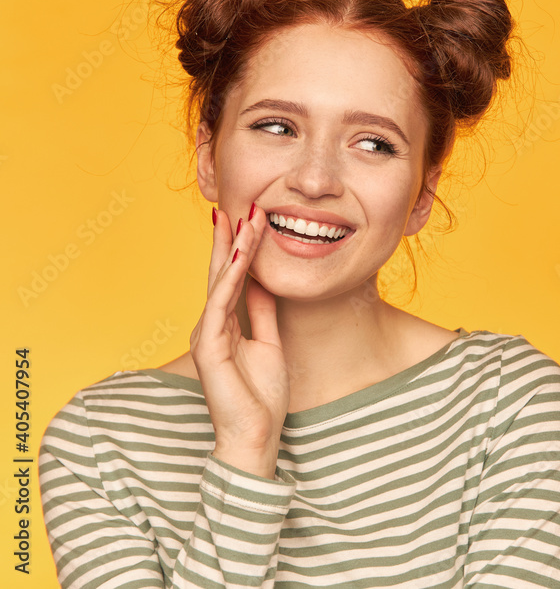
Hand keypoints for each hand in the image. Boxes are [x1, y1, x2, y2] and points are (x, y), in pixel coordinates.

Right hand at [189, 203, 289, 477]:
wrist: (255, 436)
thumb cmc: (261, 396)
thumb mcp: (269, 342)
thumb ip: (262, 313)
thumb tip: (263, 282)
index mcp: (225, 324)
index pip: (231, 277)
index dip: (239, 247)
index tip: (250, 217)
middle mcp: (211, 325)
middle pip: (220, 272)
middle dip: (232, 238)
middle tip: (241, 204)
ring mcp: (208, 335)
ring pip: (220, 282)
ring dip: (234, 249)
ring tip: (244, 219)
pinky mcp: (209, 348)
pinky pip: (221, 306)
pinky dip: (230, 280)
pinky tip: (238, 258)